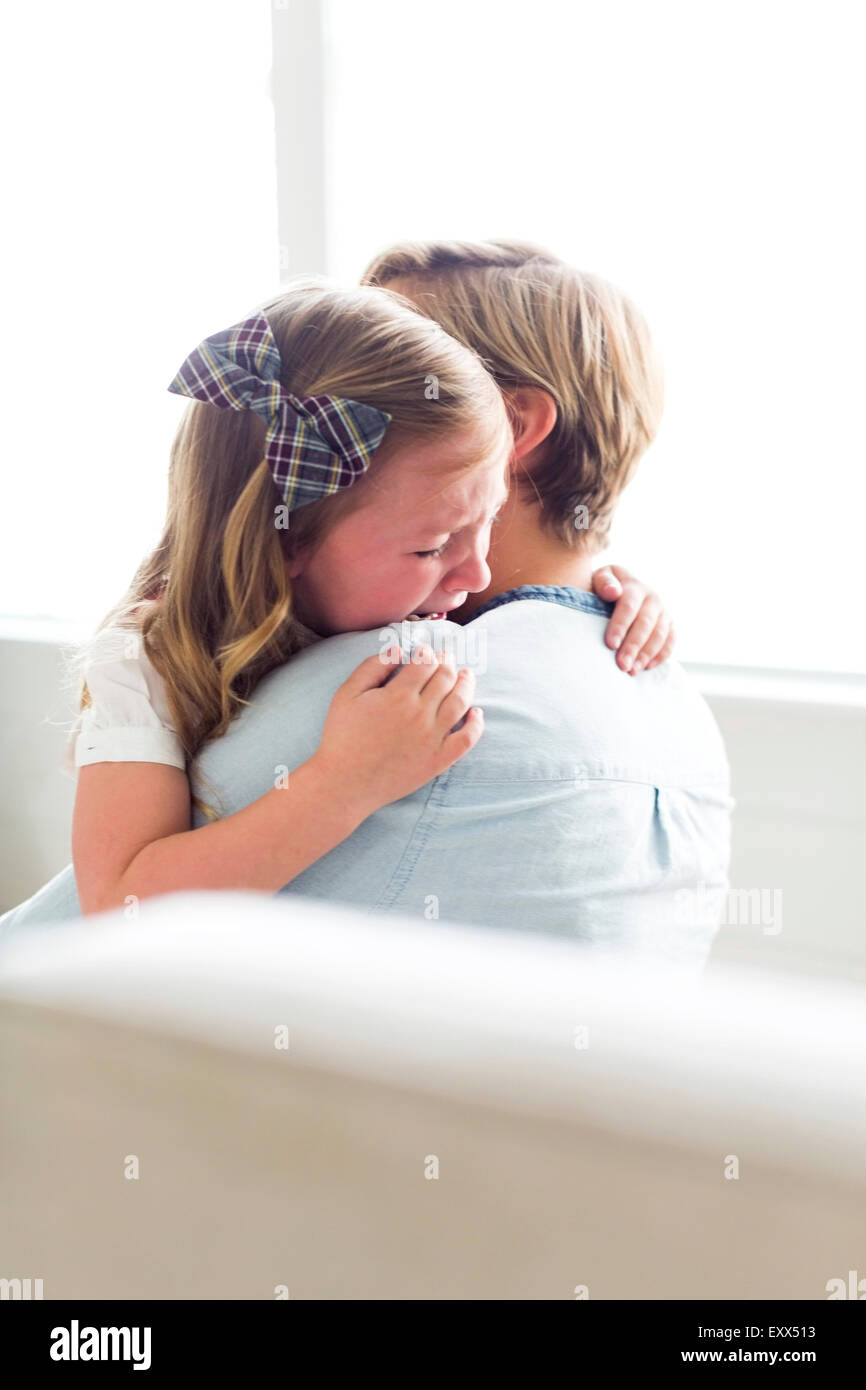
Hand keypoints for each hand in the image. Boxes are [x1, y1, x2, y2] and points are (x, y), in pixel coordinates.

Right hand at [312, 644, 482, 815]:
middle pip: (445, 678)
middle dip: (447, 662)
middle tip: (447, 657)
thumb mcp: (347, 694)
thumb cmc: (342, 737)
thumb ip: (372, 667)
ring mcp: (433, 738)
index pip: (425, 663)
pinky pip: (467, 739)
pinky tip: (476, 713)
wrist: (345, 782)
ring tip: (466, 675)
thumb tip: (397, 650)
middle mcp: (420, 714)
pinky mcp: (439, 760)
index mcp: (398, 695)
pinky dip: (476, 723)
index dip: (427, 652)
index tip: (425, 650)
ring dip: (466, 684)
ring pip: (460, 702)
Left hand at [591, 564, 674, 673]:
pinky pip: (671, 641)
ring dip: (646, 654)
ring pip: (659, 634)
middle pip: (645, 624)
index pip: (628, 606)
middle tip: (622, 665)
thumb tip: (613, 592)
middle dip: (633, 646)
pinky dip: (661, 655)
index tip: (610, 645)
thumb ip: (604, 582)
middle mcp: (652, 597)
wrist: (621, 587)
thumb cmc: (605, 587)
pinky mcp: (669, 624)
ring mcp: (663, 611)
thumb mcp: (600, 578)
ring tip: (632, 671)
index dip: (620, 626)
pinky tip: (647, 667)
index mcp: (634, 586)